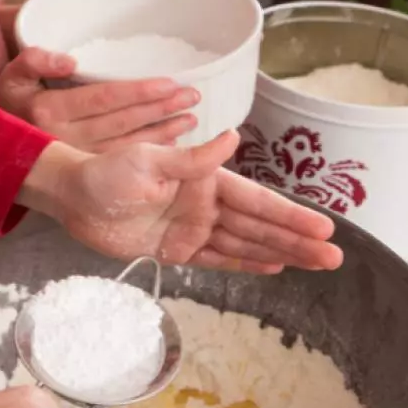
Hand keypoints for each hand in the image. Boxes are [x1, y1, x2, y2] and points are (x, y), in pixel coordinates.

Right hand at [0, 47, 199, 150]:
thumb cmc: (11, 105)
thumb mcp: (13, 75)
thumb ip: (34, 59)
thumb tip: (69, 62)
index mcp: (50, 110)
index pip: (105, 98)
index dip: (139, 91)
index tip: (170, 84)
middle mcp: (66, 138)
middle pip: (123, 122)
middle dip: (161, 110)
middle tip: (192, 98)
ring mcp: (78, 159)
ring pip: (128, 146)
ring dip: (163, 134)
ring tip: (191, 119)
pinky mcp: (86, 173)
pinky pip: (124, 163)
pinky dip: (151, 154)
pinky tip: (173, 145)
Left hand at [20, 134, 343, 273]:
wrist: (74, 198)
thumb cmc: (106, 172)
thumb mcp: (147, 161)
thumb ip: (191, 159)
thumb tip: (232, 139)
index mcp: (205, 180)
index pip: (256, 201)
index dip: (289, 216)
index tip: (322, 227)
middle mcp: (206, 204)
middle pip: (259, 226)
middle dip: (297, 241)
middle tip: (333, 256)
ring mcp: (194, 229)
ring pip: (245, 245)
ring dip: (281, 254)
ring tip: (316, 264)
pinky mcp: (177, 251)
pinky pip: (218, 260)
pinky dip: (246, 264)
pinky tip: (275, 267)